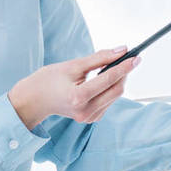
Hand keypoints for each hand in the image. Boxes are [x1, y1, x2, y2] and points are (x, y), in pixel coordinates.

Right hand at [9, 46, 140, 130]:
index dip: (124, 66)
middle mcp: (85, 111)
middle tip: (127, 58)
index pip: (108, 79)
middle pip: (116, 90)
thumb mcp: (72, 65)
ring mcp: (88, 118)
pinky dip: (109, 89)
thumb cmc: (48, 80)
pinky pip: (108, 102)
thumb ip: (98, 58)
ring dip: (117, 81)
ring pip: (114, 96)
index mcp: (78, 97)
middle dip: (123, 73)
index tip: (136, 57)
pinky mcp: (91, 119)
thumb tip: (121, 51)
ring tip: (112, 67)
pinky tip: (103, 81)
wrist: (34, 100)